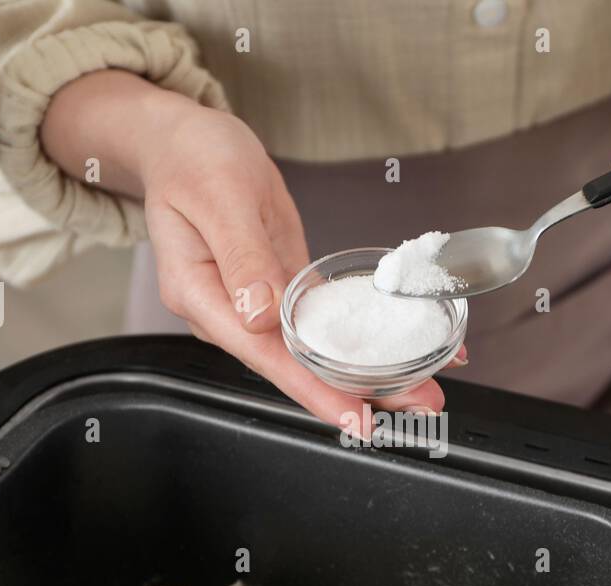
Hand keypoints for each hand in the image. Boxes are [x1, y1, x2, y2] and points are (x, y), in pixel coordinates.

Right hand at [42, 71, 453, 431]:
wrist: (185, 143)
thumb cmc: (192, 160)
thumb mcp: (218, 196)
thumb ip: (241, 256)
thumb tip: (261, 313)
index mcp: (204, 297)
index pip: (266, 356)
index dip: (313, 389)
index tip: (354, 415)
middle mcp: (231, 315)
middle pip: (298, 367)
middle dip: (359, 392)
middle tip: (422, 403)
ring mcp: (256, 308)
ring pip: (316, 352)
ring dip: (370, 373)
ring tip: (425, 388)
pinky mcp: (281, 292)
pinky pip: (323, 324)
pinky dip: (362, 339)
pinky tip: (402, 350)